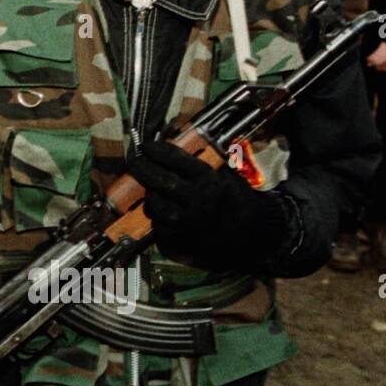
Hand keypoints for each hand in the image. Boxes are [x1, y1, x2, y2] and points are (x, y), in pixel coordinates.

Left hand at [128, 140, 288, 271]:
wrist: (251, 234)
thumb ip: (204, 163)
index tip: (145, 145)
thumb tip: (176, 146)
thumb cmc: (237, 201)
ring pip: (156, 205)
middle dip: (143, 169)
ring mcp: (188, 223)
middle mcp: (198, 201)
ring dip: (149, 195)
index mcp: (210, 181)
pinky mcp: (181, 240)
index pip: (176, 160)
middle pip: (162, 182)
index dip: (157, 151)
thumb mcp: (227, 176)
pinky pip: (158, 224)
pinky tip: (160, 209)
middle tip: (134, 161)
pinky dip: (156, 215)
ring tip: (150, 189)